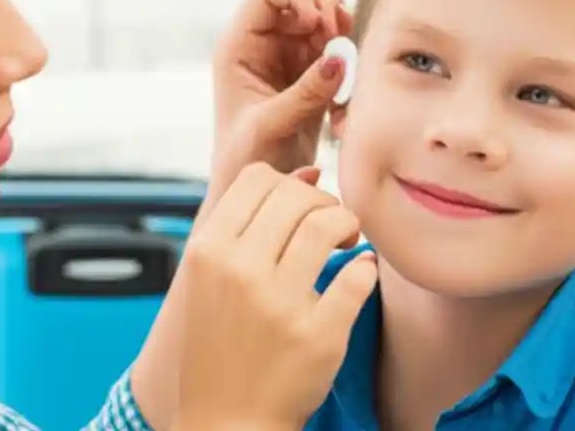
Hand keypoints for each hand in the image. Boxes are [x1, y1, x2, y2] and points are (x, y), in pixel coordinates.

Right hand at [175, 163, 377, 429]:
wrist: (224, 421)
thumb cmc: (219, 342)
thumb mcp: (209, 277)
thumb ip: (248, 222)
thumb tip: (312, 168)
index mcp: (207, 251)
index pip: (258, 178)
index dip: (287, 183)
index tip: (298, 208)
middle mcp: (239, 271)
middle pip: (297, 195)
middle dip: (322, 202)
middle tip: (329, 227)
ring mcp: (279, 304)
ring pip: (329, 223)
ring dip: (346, 225)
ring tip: (346, 243)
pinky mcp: (318, 336)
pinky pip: (358, 275)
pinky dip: (366, 267)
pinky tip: (361, 273)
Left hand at [209, 0, 350, 214]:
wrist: (257, 193)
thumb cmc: (246, 162)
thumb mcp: (270, 128)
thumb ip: (303, 94)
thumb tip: (338, 60)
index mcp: (238, 46)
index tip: (322, 23)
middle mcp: (262, 44)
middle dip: (327, 11)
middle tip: (343, 40)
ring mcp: (287, 57)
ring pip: (323, 22)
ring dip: (342, 40)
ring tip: (345, 75)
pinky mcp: (309, 75)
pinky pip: (336, 52)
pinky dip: (348, 66)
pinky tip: (341, 102)